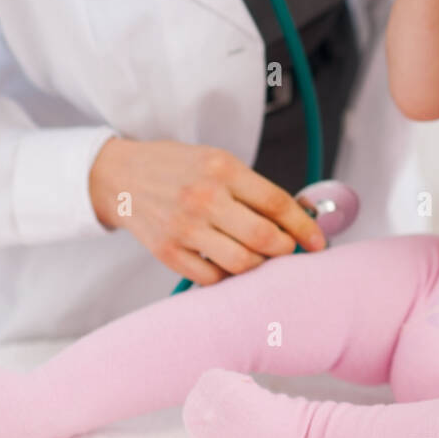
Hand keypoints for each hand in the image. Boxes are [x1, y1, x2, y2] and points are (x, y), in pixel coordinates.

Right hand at [88, 137, 326, 285]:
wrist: (120, 177)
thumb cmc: (176, 167)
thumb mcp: (217, 160)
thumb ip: (252, 187)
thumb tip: (295, 215)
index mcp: (222, 169)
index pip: (276, 202)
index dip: (304, 226)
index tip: (318, 241)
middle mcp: (204, 198)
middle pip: (263, 237)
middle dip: (286, 249)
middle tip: (289, 250)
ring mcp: (184, 228)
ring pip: (241, 263)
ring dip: (259, 265)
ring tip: (259, 257)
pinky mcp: (167, 252)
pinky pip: (211, 277)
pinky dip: (226, 275)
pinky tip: (227, 262)